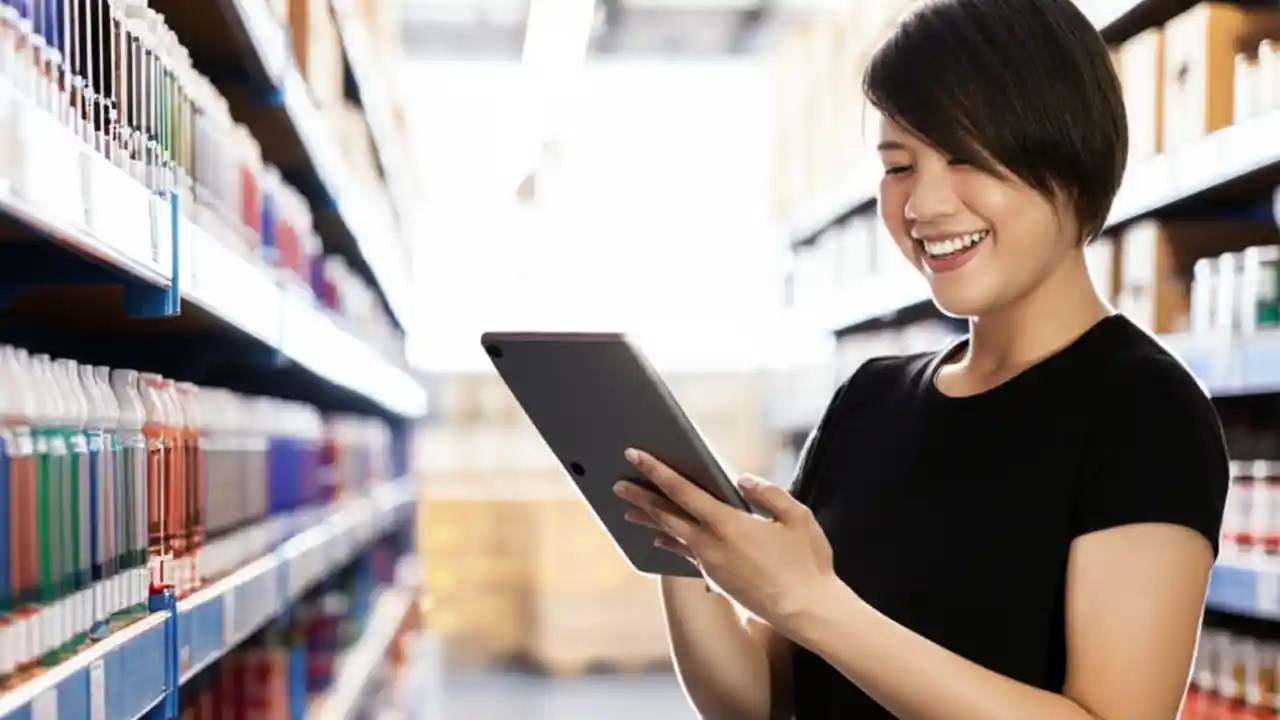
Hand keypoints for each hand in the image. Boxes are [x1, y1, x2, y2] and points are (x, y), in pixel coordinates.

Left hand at [614, 448, 839, 630]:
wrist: (807, 611)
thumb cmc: (806, 562)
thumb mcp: (797, 517)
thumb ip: (768, 493)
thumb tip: (741, 480)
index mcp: (728, 524)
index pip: (682, 491)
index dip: (656, 471)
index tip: (635, 456)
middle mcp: (711, 545)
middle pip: (666, 515)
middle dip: (640, 497)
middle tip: (617, 484)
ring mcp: (710, 564)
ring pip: (672, 536)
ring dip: (649, 521)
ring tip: (628, 511)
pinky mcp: (715, 579)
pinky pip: (685, 554)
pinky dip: (670, 543)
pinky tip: (659, 539)